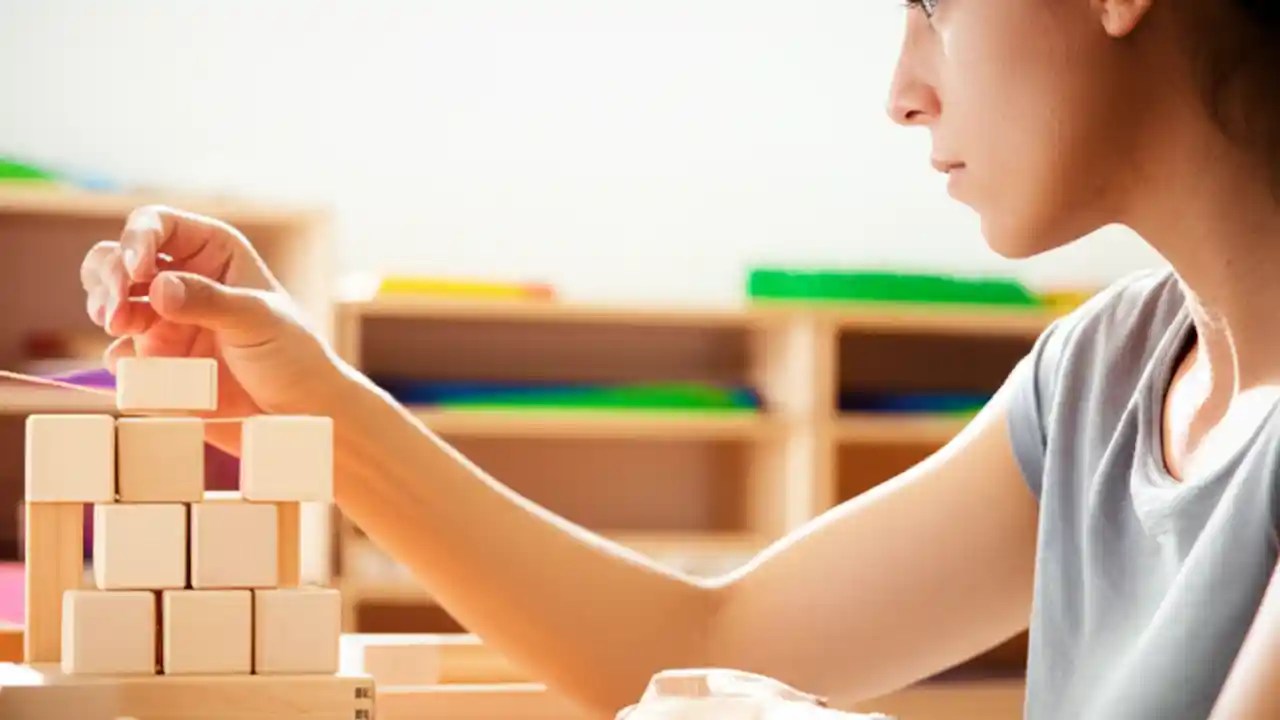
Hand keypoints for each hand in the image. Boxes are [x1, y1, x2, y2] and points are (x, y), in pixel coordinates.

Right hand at [80, 205, 343, 447]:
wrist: (301, 417)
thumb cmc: (294, 358)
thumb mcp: (258, 321)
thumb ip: (210, 301)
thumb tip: (157, 287)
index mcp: (213, 252)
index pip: (157, 223)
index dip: (136, 239)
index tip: (136, 272)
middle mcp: (184, 280)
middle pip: (118, 259)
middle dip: (109, 277)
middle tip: (116, 310)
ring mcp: (166, 321)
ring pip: (110, 301)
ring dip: (107, 310)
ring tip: (118, 326)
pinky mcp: (158, 362)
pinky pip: (121, 354)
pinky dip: (121, 358)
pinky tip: (139, 369)